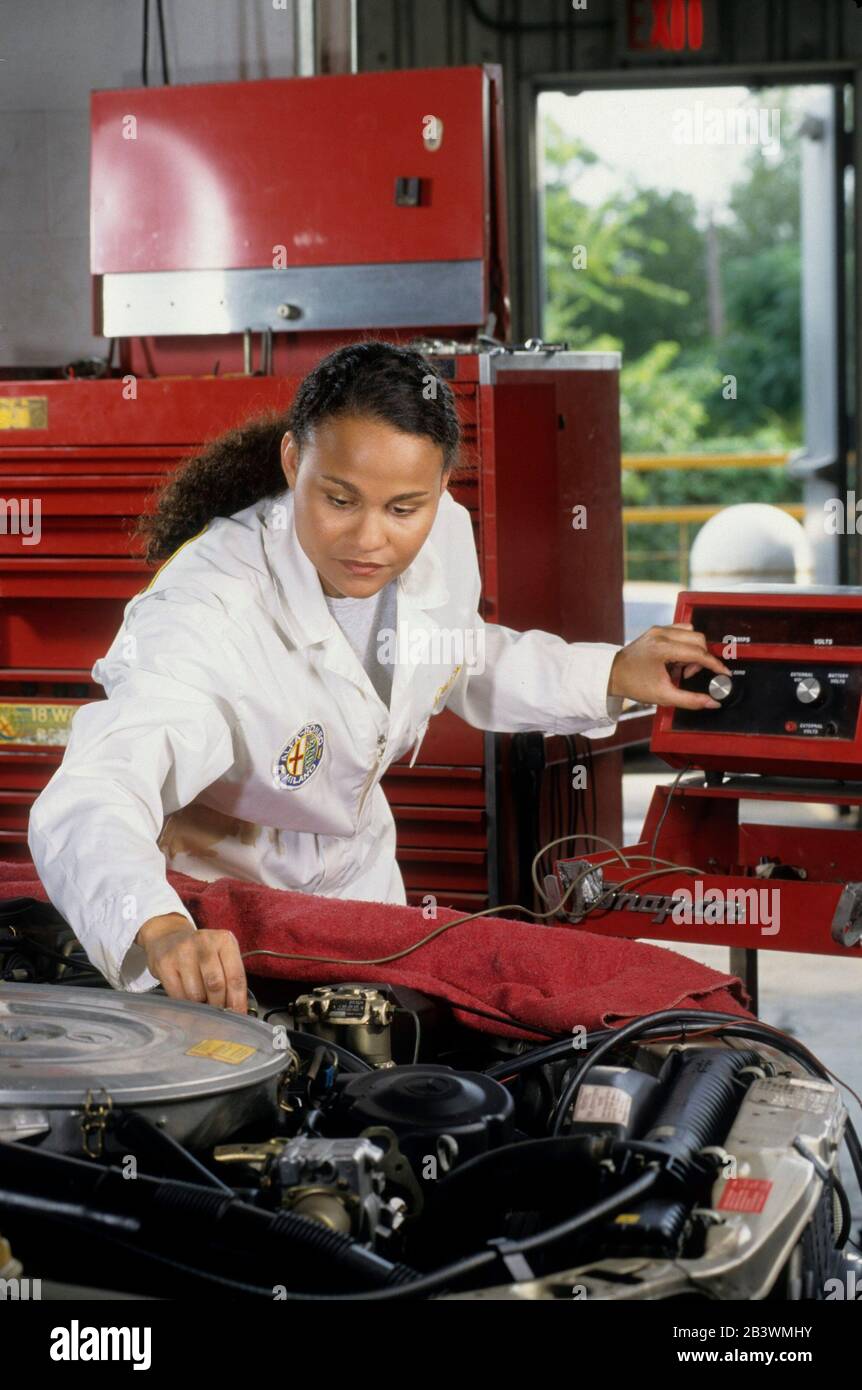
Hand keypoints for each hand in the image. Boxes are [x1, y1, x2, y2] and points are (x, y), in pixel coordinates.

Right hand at [135, 913, 247, 1012]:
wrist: (168, 938)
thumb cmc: (201, 953)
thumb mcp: (221, 956)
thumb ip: (231, 978)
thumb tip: (237, 1009)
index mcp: (224, 940)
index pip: (236, 976)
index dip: (238, 1000)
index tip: (239, 1016)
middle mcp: (204, 942)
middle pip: (216, 985)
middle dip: (218, 1005)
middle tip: (218, 1012)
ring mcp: (182, 951)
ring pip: (196, 994)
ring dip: (201, 1005)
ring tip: (201, 1000)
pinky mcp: (165, 963)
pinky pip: (178, 995)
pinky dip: (185, 1003)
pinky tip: (187, 997)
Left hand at [608, 623, 731, 710]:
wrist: (612, 674)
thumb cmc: (634, 684)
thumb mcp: (663, 696)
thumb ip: (691, 700)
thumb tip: (712, 702)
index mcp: (663, 648)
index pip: (698, 652)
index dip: (714, 664)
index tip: (724, 672)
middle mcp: (661, 634)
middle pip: (698, 639)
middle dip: (700, 659)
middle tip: (687, 675)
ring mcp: (658, 630)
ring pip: (691, 633)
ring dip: (693, 650)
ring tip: (679, 667)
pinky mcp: (657, 630)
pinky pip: (681, 631)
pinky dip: (685, 645)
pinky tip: (675, 659)